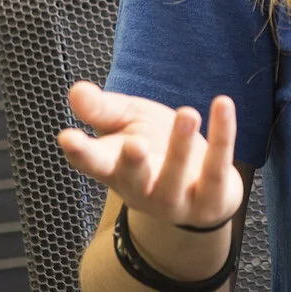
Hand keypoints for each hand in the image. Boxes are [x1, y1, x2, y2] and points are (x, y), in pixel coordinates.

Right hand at [57, 82, 243, 230]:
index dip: (79, 152)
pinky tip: (223, 104)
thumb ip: (102, 109)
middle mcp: (141, 190)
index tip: (68, 137)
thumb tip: (76, 91)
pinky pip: (216, 168)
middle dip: (133, 163)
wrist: (200, 190)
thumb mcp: (127, 123)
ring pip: (176, 178)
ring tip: (187, 113)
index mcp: (114, 169)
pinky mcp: (211, 199)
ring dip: (181, 147)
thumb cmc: (155, 147)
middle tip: (134, 143)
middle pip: (133, 179)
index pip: (92, 163)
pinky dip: (222, 137)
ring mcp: (176, 201)